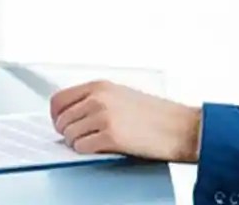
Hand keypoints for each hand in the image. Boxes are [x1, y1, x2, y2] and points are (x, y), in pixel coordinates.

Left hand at [49, 80, 201, 162]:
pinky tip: (99, 149)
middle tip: (78, 138)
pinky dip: (86, 152)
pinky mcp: (111, 136)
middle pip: (61, 120)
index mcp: (100, 86)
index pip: (59, 99)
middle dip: (67, 132)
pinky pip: (82, 148)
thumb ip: (96, 99)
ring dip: (77, 144)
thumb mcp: (121, 95)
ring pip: (70, 135)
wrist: (181, 127)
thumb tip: (73, 114)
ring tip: (92, 144)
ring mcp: (104, 117)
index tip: (60, 124)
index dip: (56, 116)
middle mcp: (99, 99)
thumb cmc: (157, 114)